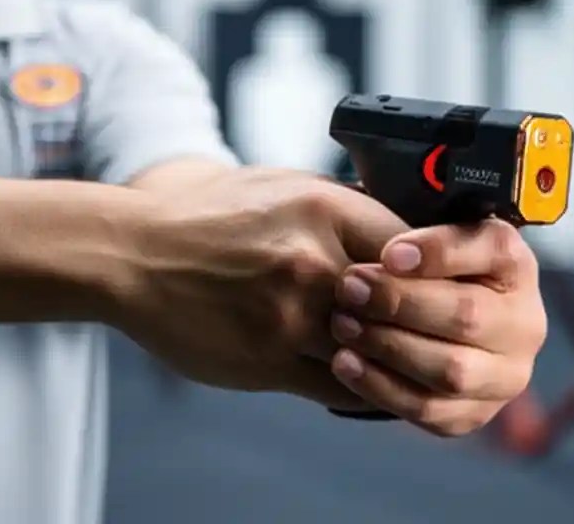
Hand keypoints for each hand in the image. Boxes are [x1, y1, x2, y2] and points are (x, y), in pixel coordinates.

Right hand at [115, 167, 408, 412]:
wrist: (132, 255)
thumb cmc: (206, 219)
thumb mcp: (278, 188)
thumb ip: (340, 206)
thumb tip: (399, 229)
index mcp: (321, 208)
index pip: (414, 246)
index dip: (433, 270)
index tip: (440, 284)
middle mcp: (310, 260)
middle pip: (400, 303)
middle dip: (418, 320)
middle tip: (436, 331)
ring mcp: (288, 315)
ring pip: (373, 351)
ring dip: (388, 358)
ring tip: (400, 360)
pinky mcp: (266, 360)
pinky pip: (337, 386)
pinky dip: (357, 386)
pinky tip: (360, 378)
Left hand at [329, 218, 546, 435]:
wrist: (422, 317)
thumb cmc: (417, 267)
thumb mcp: (418, 234)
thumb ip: (411, 233)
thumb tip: (391, 255)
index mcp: (514, 264)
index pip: (492, 251)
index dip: (439, 252)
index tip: (388, 252)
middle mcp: (523, 322)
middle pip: (468, 316)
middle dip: (399, 301)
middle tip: (348, 287)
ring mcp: (505, 374)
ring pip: (451, 370)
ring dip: (388, 346)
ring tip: (341, 323)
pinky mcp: (474, 412)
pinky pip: (430, 410)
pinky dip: (381, 387)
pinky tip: (344, 362)